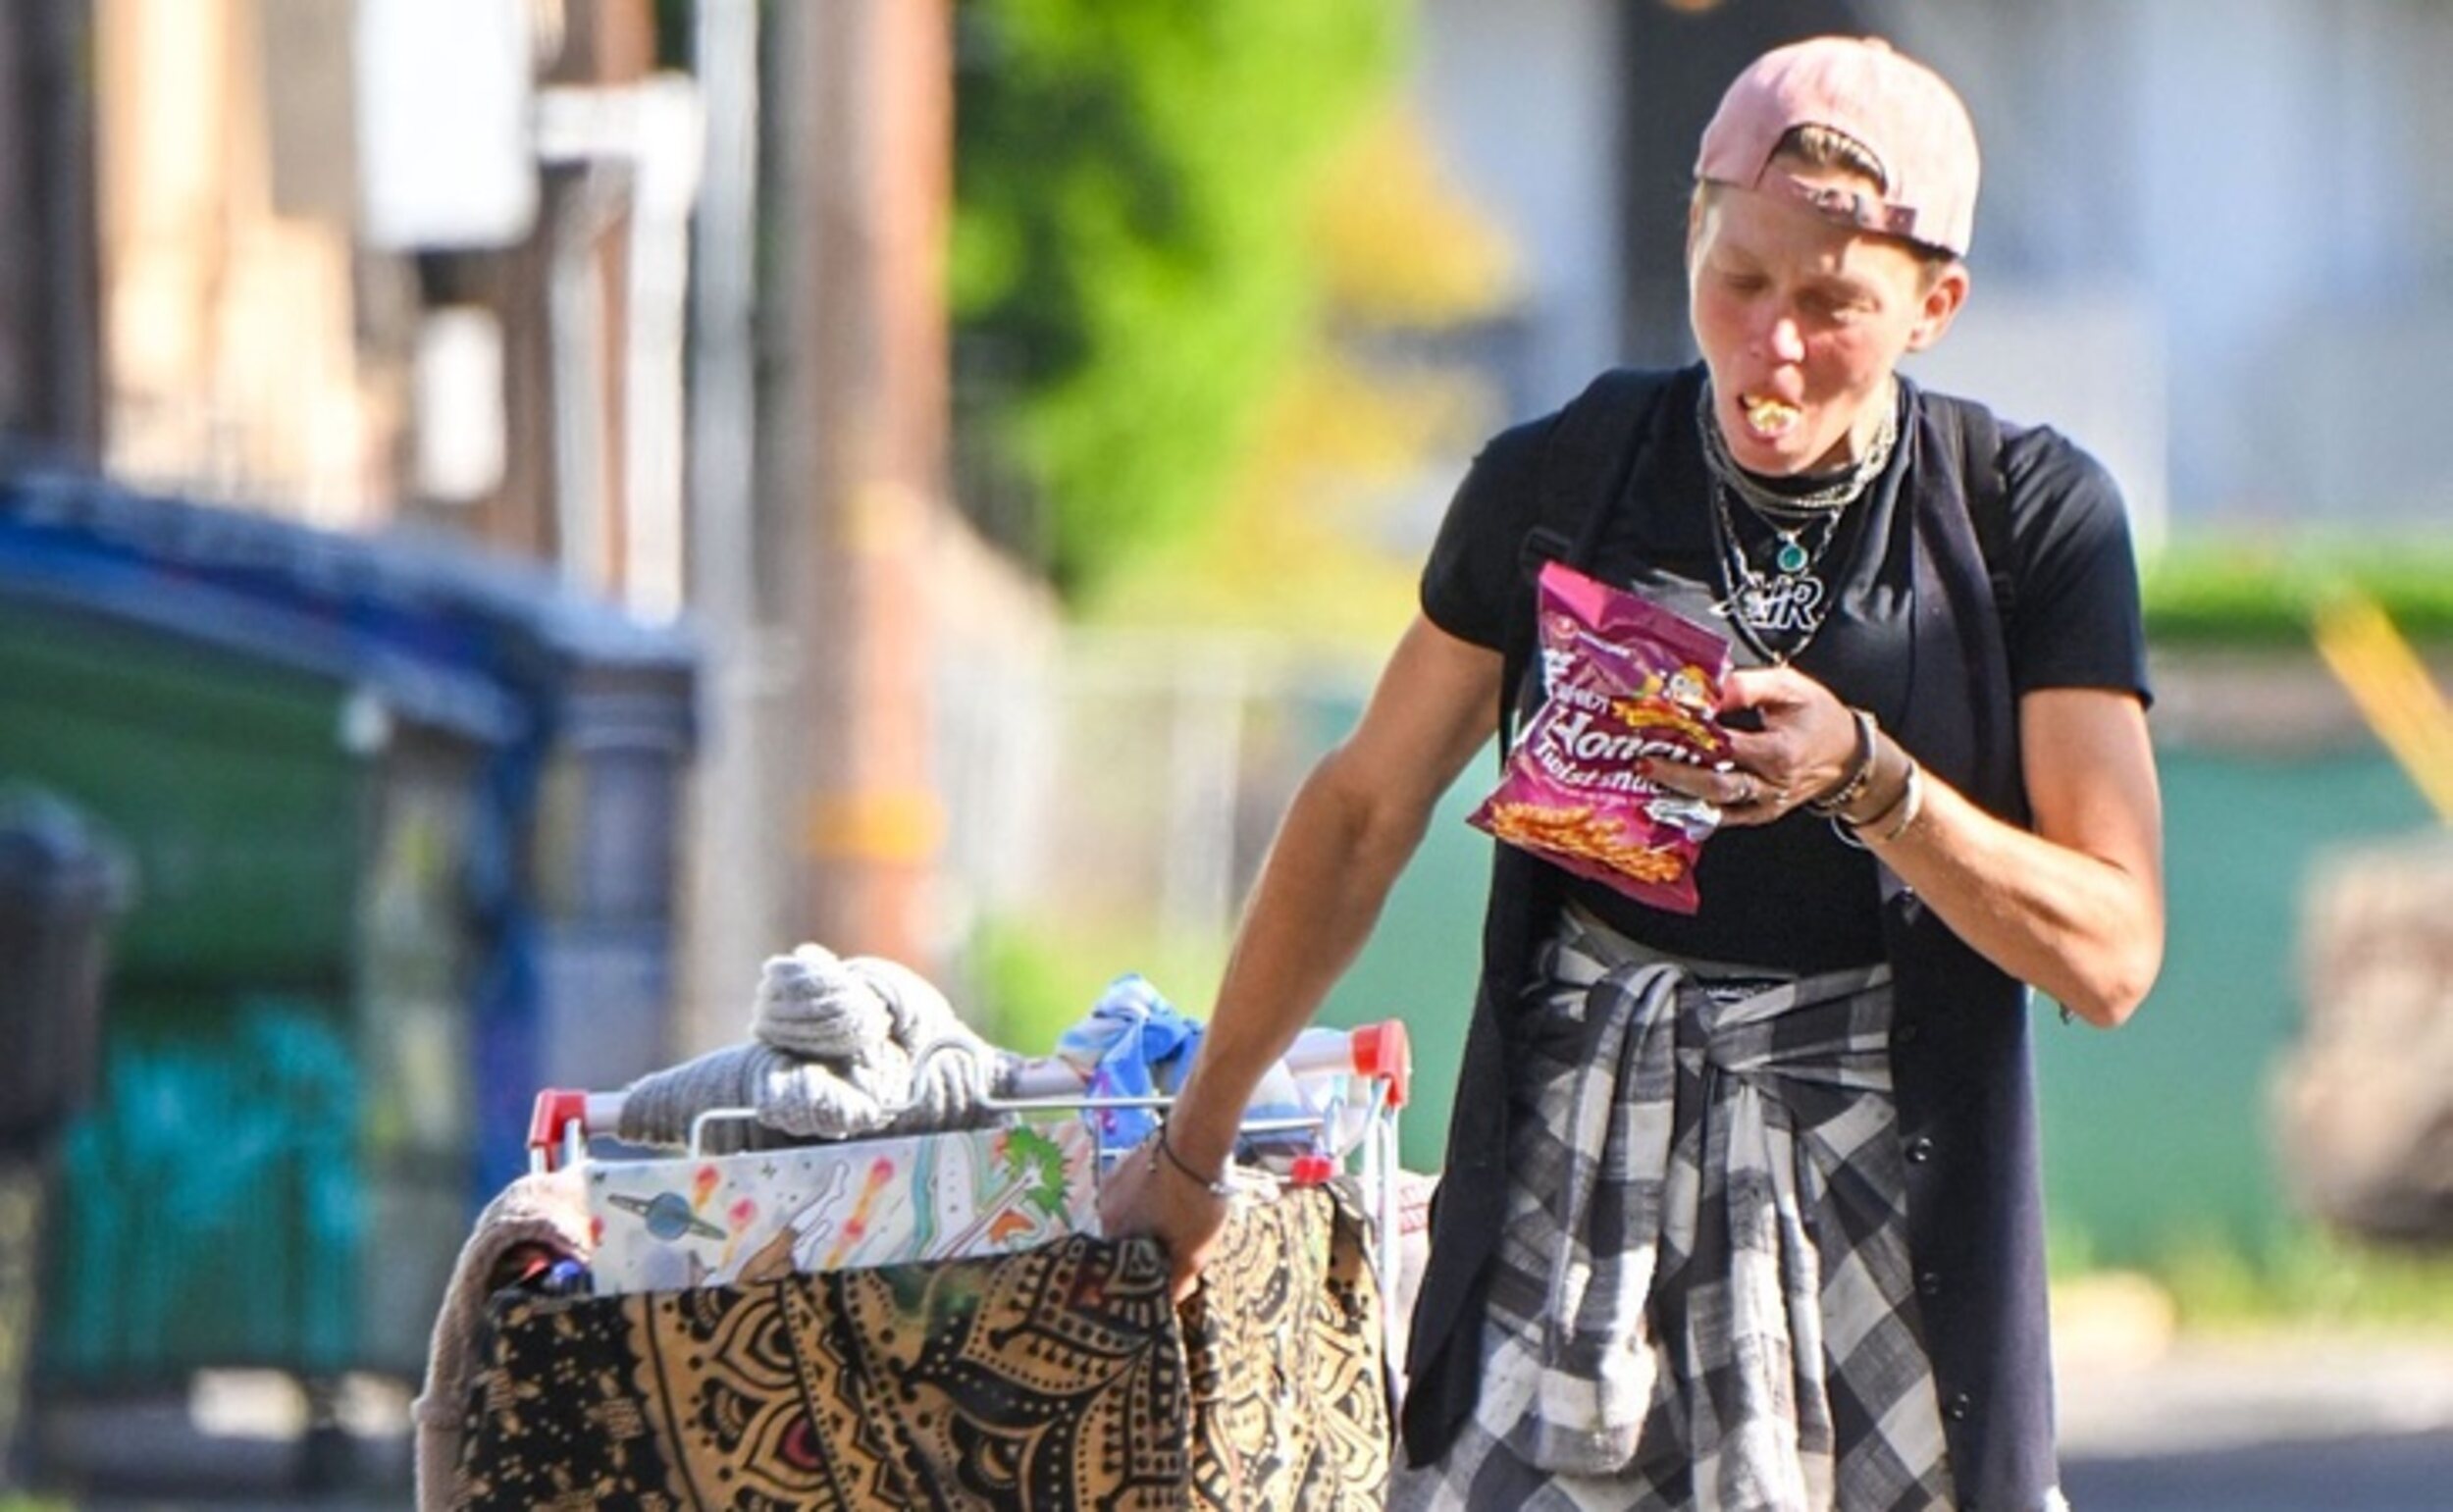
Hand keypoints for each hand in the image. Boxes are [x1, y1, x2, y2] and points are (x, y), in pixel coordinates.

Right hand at [1096, 1130, 1229, 1302]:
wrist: (1197, 1138)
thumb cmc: (1194, 1200)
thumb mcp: (1195, 1252)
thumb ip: (1177, 1283)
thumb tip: (1168, 1302)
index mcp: (1114, 1235)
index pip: (1118, 1270)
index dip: (1139, 1276)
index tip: (1159, 1278)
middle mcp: (1103, 1210)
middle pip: (1123, 1241)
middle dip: (1145, 1248)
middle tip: (1174, 1249)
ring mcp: (1111, 1183)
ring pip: (1129, 1216)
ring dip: (1148, 1222)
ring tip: (1178, 1220)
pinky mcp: (1124, 1163)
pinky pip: (1133, 1194)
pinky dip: (1149, 1201)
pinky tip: (1173, 1197)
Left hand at [1645, 664, 1860, 826]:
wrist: (1848, 757)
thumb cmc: (1820, 717)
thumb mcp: (1790, 688)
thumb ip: (1746, 686)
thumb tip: (1707, 689)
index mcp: (1781, 751)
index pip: (1728, 745)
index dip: (1694, 736)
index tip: (1663, 724)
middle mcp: (1772, 784)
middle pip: (1716, 783)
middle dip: (1676, 774)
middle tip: (1643, 760)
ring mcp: (1765, 804)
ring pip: (1716, 804)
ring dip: (1680, 793)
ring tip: (1649, 778)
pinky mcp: (1760, 813)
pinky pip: (1724, 817)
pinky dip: (1695, 809)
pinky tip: (1668, 799)